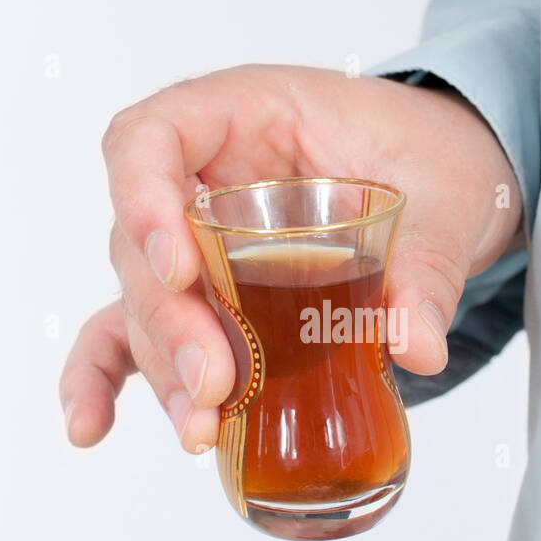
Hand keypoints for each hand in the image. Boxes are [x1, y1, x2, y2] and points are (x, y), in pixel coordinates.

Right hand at [59, 65, 520, 449]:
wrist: (444, 182)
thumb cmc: (431, 156)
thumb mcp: (447, 196)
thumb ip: (430, 265)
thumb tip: (418, 346)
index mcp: (244, 114)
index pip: (151, 137)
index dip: (143, 199)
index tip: (179, 268)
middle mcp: (202, 176)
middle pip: (142, 243)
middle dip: (171, 321)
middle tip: (214, 381)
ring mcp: (195, 239)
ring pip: (146, 301)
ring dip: (164, 368)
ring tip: (202, 426)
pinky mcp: (205, 294)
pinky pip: (137, 328)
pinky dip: (109, 378)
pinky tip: (93, 427)